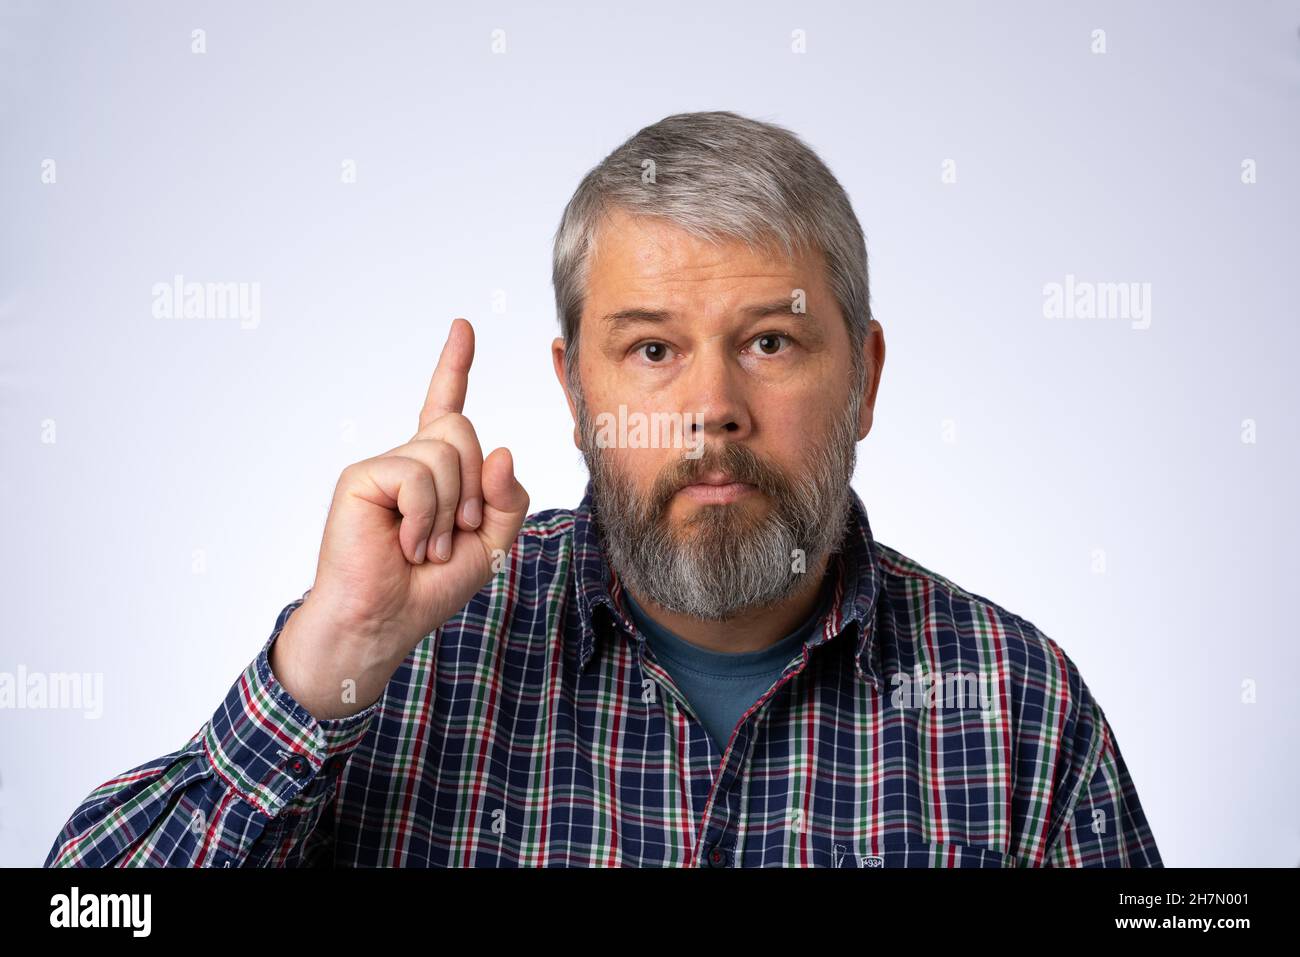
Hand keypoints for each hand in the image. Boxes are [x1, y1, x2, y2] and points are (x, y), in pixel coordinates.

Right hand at [271, 318, 528, 718]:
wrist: (385, 621)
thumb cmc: (429, 585)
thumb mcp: (491, 543)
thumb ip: (507, 499)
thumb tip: (501, 450)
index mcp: (437, 470)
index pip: (446, 406)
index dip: (454, 365)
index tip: (462, 327)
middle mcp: (409, 459)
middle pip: (464, 430)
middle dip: (473, 489)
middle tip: (453, 535)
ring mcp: (384, 465)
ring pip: (446, 451)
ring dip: (449, 510)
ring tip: (425, 545)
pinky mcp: (362, 477)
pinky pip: (418, 475)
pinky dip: (424, 516)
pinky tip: (405, 544)